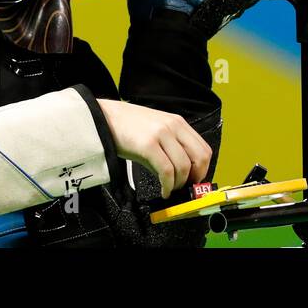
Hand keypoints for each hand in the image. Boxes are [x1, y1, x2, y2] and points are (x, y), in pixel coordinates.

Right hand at [95, 98, 212, 197]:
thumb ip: (171, 149)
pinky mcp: (148, 145)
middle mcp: (173, 126)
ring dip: (179, 184)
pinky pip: (166, 171)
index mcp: (178, 123)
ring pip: (184, 166)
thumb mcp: (156, 132)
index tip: (195, 181)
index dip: (203, 169)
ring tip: (170, 189)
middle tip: (185, 188)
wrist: (103, 117)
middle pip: (199, 158)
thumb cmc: (127, 127)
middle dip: (195, 178)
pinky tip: (163, 190)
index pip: (204, 149)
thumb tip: (181, 174)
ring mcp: (161, 134)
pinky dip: (168, 185)